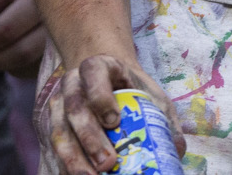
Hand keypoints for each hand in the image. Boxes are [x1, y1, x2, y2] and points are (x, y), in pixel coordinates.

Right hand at [41, 54, 182, 174]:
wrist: (105, 78)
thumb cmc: (130, 89)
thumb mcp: (149, 94)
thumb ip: (163, 118)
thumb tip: (178, 149)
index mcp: (97, 67)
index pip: (93, 75)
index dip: (100, 97)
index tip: (114, 122)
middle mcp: (72, 83)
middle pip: (74, 109)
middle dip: (89, 138)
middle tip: (108, 163)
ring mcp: (59, 106)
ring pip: (59, 131)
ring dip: (74, 158)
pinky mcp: (53, 127)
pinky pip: (56, 148)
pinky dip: (66, 165)